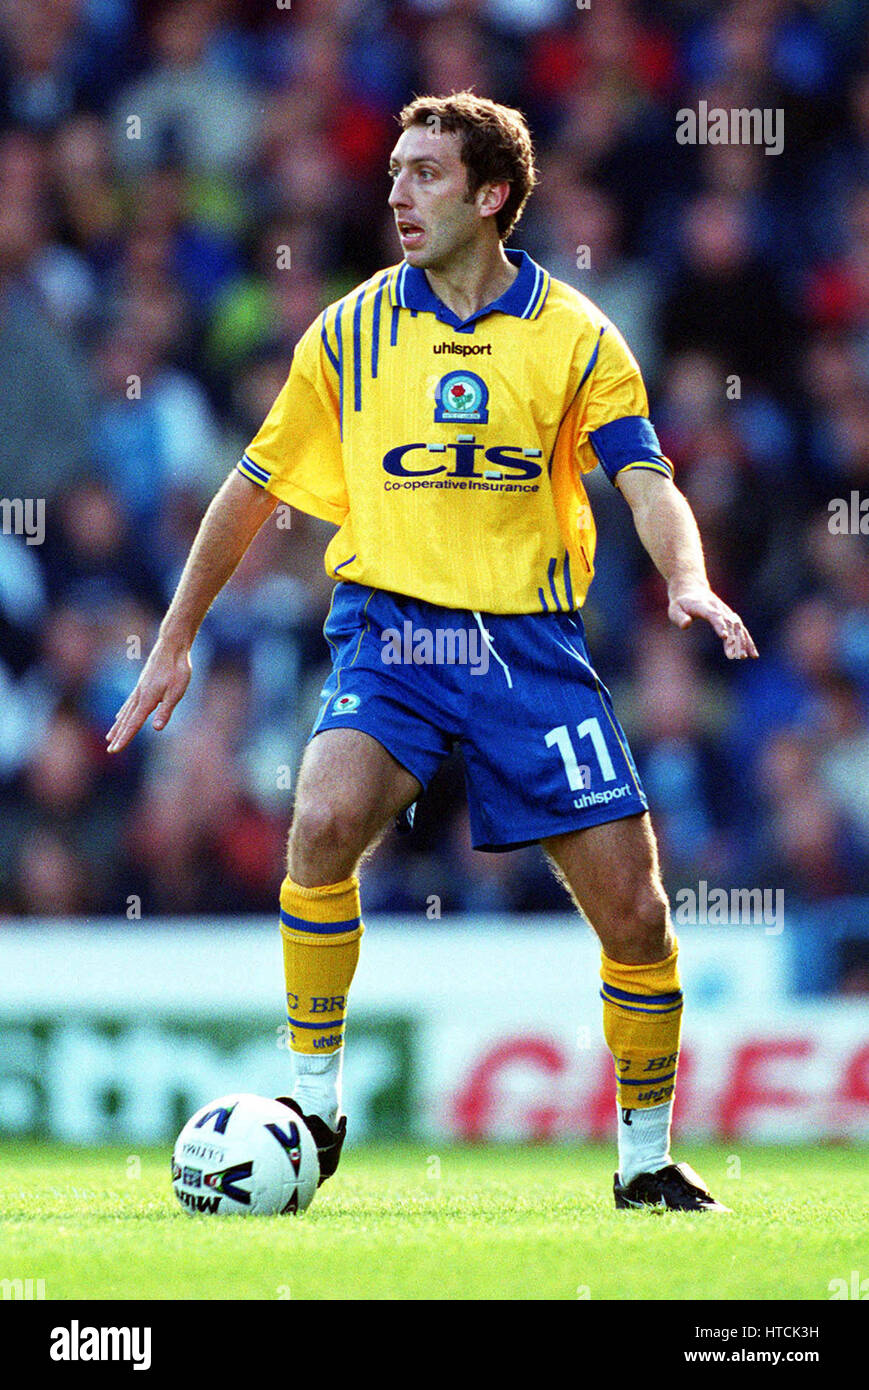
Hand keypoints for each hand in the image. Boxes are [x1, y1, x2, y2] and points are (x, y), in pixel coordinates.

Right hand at [106, 638, 192, 752]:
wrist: (171, 645)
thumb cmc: (177, 668)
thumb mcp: (176, 691)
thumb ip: (165, 710)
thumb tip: (156, 729)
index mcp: (147, 699)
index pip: (133, 724)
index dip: (124, 738)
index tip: (114, 750)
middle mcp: (139, 695)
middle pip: (127, 720)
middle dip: (119, 736)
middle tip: (110, 750)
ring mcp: (139, 689)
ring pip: (126, 712)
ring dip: (118, 726)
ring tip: (110, 737)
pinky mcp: (142, 685)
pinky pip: (129, 703)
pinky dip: (123, 712)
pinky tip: (119, 716)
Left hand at [668, 584, 757, 659]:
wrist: (692, 590)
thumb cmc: (681, 604)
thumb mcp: (674, 610)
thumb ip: (679, 617)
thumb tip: (686, 625)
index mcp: (703, 605)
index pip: (713, 614)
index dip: (719, 624)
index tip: (724, 636)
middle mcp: (718, 608)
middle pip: (729, 623)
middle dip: (735, 638)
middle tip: (738, 655)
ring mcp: (726, 612)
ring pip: (738, 627)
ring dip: (743, 641)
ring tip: (745, 656)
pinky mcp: (730, 618)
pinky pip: (741, 630)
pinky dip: (747, 641)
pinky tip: (752, 654)